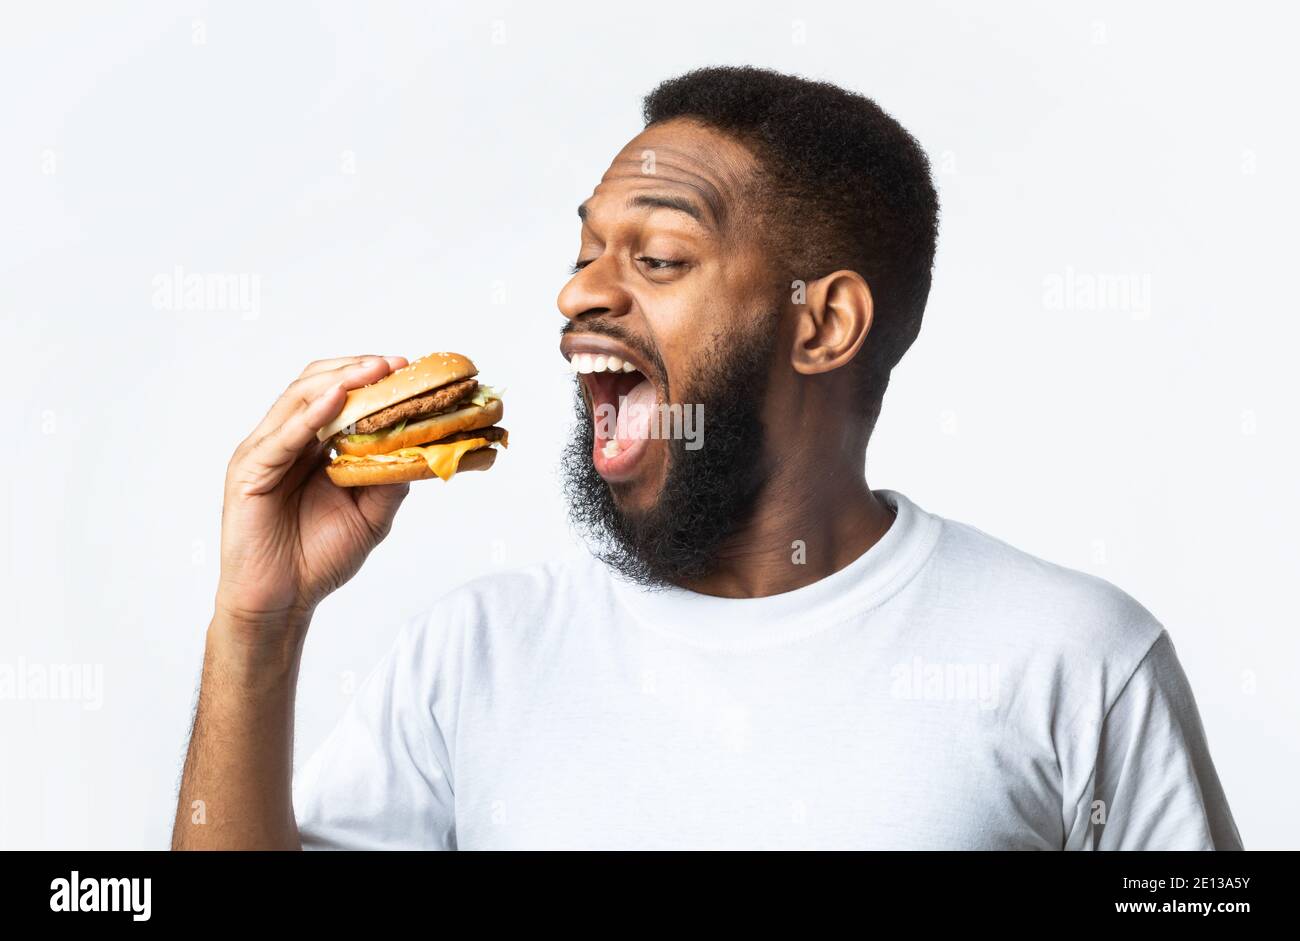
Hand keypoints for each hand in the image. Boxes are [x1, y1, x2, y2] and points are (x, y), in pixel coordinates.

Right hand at [213, 355, 410, 647]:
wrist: (283, 602)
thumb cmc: (318, 559)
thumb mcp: (371, 514)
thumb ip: (389, 478)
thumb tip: (421, 446)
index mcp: (311, 447)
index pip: (338, 396)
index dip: (371, 380)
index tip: (409, 370)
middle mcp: (285, 441)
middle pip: (316, 386)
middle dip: (357, 370)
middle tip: (396, 365)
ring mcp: (264, 453)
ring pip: (298, 401)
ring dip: (338, 381)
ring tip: (373, 371)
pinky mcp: (249, 471)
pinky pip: (283, 436)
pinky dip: (311, 415)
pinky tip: (338, 399)